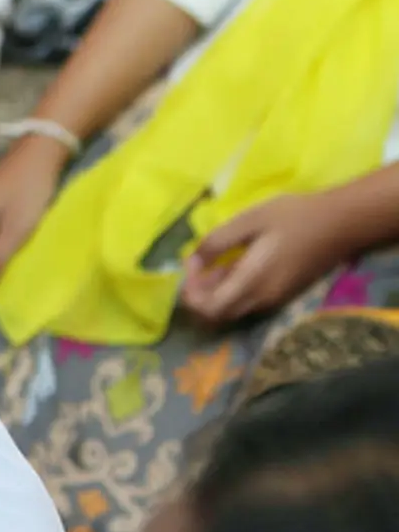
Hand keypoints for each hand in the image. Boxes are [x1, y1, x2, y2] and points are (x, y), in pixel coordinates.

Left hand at [181, 192, 358, 324]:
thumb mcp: (250, 220)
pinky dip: (231, 290)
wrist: (341, 223)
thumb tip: (192, 260)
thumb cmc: (295, 217)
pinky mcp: (280, 294)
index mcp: (252, 281)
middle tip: (194, 267)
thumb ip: (217, 242)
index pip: (209, 309)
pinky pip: (247, 301)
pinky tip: (230, 267)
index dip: (189, 294)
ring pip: (232, 309)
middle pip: (217, 314)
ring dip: (213, 293)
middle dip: (197, 296)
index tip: (190, 266)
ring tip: (210, 265)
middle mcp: (262, 298)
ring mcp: (273, 299)